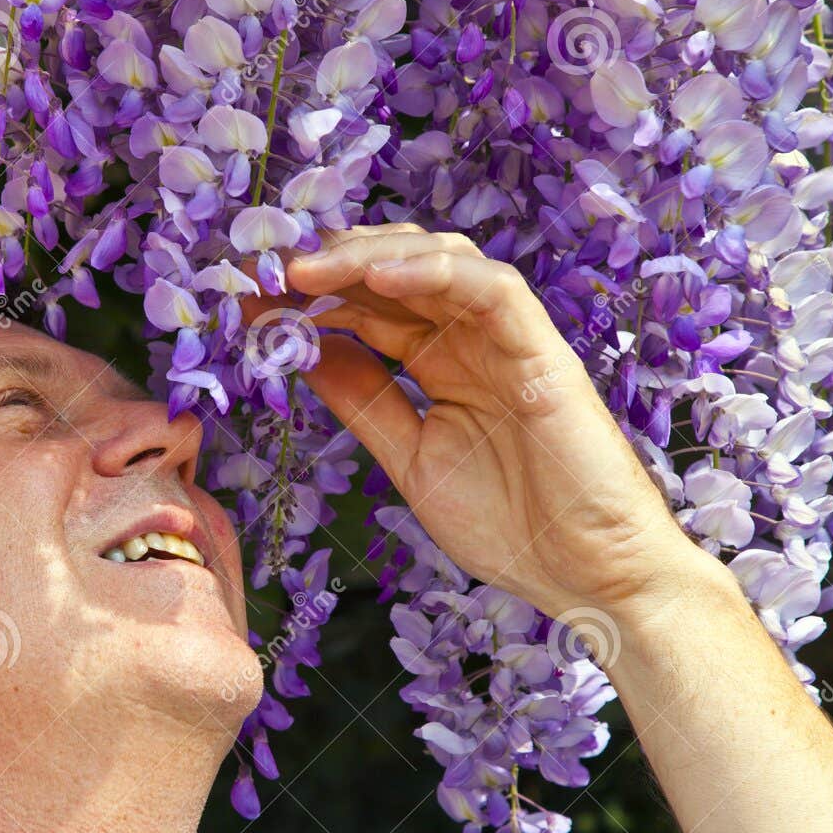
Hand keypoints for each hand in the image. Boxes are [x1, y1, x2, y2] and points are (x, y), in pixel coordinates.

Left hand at [265, 223, 700, 619]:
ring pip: (440, 262)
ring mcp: (508, 340)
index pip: (367, 305)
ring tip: (304, 270)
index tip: (245, 296)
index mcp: (440, 363)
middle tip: (261, 270)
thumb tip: (302, 351)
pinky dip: (434, 274)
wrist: (588, 575)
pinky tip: (378, 276)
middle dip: (325, 263)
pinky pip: (490, 291)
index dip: (306, 295)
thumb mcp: (409, 457)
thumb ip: (363, 401)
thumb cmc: (511, 527)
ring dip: (367, 256)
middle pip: (395, 270)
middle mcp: (471, 340)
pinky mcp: (543, 352)